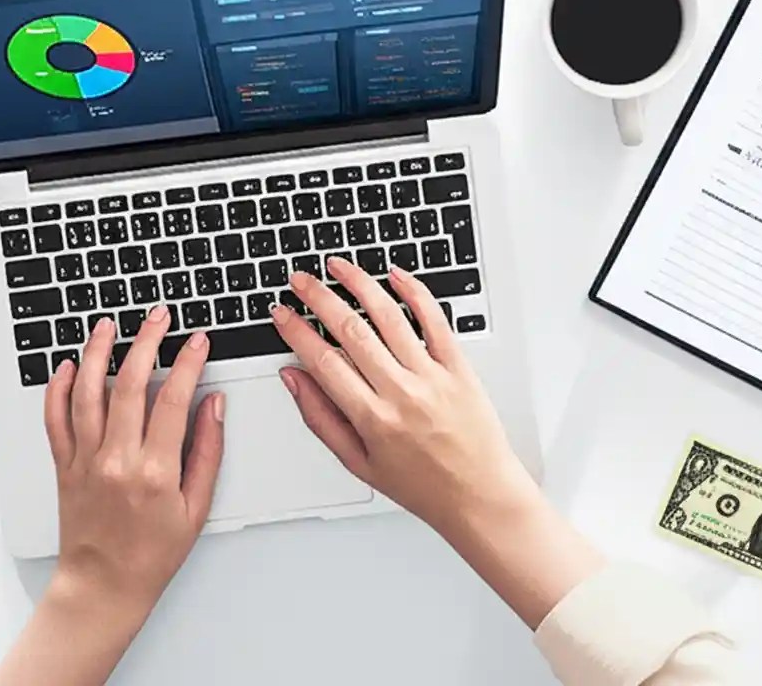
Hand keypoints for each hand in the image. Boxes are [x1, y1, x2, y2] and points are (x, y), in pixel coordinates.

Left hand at [0, 307, 224, 684]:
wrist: (104, 586)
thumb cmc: (152, 554)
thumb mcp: (196, 507)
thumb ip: (207, 451)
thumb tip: (213, 406)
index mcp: (155, 471)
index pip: (173, 399)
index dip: (188, 362)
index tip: (197, 341)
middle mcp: (116, 460)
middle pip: (129, 384)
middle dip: (146, 341)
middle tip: (157, 317)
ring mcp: (85, 461)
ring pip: (87, 393)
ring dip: (98, 352)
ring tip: (108, 325)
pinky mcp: (64, 466)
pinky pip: (56, 419)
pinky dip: (59, 389)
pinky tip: (69, 366)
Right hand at [271, 259, 601, 628]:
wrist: (480, 495)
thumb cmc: (422, 485)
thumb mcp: (358, 463)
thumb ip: (321, 418)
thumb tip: (293, 379)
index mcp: (373, 419)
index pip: (323, 361)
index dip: (296, 331)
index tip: (282, 314)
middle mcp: (401, 393)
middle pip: (351, 330)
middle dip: (319, 298)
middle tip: (300, 280)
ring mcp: (432, 376)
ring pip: (389, 316)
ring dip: (359, 284)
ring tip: (339, 266)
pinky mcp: (458, 366)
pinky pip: (434, 320)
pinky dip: (414, 292)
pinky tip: (395, 275)